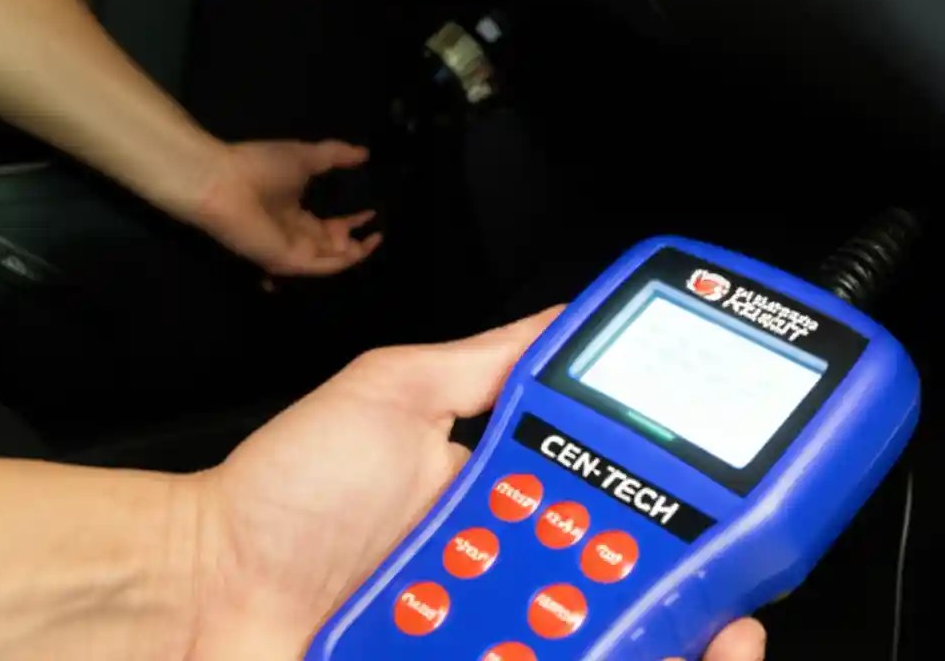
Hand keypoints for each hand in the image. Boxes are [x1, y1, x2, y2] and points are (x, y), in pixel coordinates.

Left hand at [183, 309, 765, 659]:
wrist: (201, 585)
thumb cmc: (285, 490)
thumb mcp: (396, 392)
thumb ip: (489, 362)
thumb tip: (569, 316)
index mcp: (523, 512)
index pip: (636, 528)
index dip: (698, 542)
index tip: (743, 544)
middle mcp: (521, 590)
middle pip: (638, 612)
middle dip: (706, 622)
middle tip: (734, 628)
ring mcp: (496, 651)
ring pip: (607, 658)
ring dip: (664, 654)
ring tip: (703, 650)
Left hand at [186, 140, 381, 276]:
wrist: (222, 181)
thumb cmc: (258, 166)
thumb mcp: (305, 156)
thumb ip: (335, 155)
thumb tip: (364, 153)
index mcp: (293, 213)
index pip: (328, 226)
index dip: (352, 222)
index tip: (371, 211)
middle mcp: (293, 235)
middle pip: (331, 247)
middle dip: (356, 243)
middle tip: (377, 232)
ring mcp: (290, 250)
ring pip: (330, 261)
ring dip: (353, 255)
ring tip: (375, 240)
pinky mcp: (287, 261)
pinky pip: (320, 267)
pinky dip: (341, 262)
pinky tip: (359, 249)